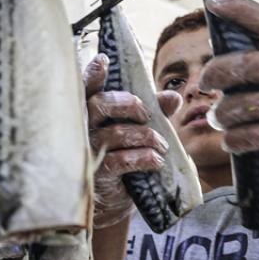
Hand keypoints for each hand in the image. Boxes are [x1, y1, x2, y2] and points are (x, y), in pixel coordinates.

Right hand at [83, 54, 181, 227]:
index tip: (104, 60)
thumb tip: (174, 96)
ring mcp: (89, 152)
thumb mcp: (138, 130)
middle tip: (146, 114)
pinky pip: (120, 160)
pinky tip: (156, 160)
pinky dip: (143, 157)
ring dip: (145, 136)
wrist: (111, 199)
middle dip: (128, 104)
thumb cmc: (121, 155)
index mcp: (90, 113)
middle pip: (99, 105)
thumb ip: (154, 110)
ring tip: (161, 144)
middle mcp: (84, 129)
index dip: (93, 74)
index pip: (87, 89)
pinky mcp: (98, 174)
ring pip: (115, 133)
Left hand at [200, 0, 258, 195]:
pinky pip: (248, 135)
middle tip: (204, 83)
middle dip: (215, 73)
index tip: (213, 1)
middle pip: (246, 64)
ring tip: (219, 119)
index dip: (240, 9)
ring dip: (221, 114)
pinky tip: (232, 141)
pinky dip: (233, 139)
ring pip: (242, 104)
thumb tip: (218, 43)